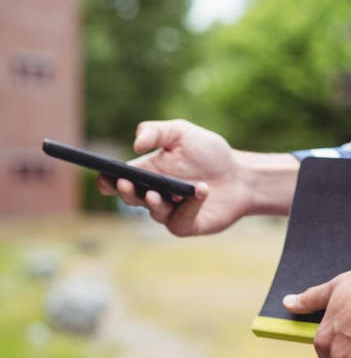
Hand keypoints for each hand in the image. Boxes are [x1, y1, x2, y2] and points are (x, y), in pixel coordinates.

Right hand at [96, 119, 251, 235]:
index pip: (119, 180)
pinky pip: (181, 220)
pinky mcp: (187, 225)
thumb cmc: (208, 152)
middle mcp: (154, 194)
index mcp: (147, 172)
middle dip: (126, 191)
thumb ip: (157, 132)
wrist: (239, 174)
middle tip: (127, 182)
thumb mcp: (182, 133)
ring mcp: (169, 212)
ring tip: (157, 192)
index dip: (107, 181)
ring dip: (155, 202)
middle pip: (131, 197)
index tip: (104, 176)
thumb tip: (136, 144)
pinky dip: (189, 205)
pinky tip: (200, 190)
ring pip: (154, 212)